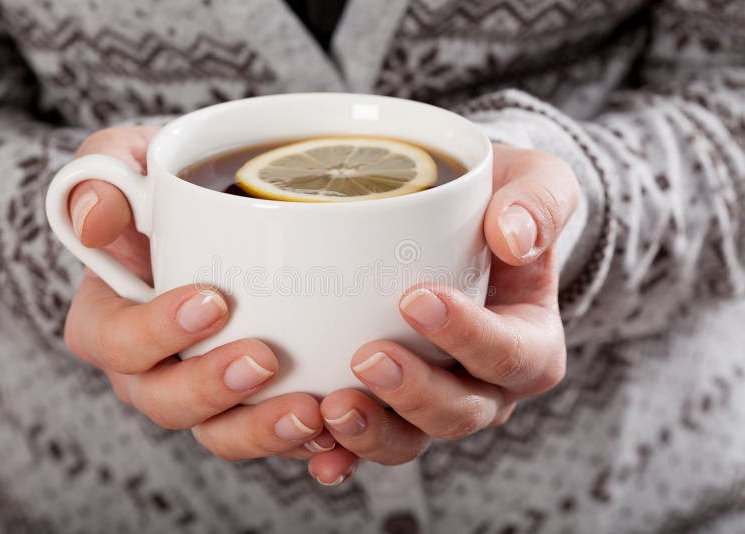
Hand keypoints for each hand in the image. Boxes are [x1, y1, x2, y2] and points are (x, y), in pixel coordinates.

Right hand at [63, 126, 335, 462]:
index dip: (157, 332)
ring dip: (264, 432)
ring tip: (313, 412)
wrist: (225, 211)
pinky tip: (340, 434)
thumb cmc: (170, 190)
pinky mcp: (254, 402)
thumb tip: (95, 218)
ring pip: (222, 434)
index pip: (117, 341)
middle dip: (214, 389)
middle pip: (167, 404)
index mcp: (113, 321)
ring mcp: (207, 391)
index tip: (213, 300)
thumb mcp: (128, 158)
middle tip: (265, 358)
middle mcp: (153, 369)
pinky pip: (272, 438)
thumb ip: (102, 171)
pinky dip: (306, 444)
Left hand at [309, 143, 579, 483]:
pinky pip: (368, 445)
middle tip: (367, 357)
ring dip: (373, 434)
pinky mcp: (389, 407)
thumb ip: (540, 202)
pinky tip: (317, 455)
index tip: (416, 299)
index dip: (468, 337)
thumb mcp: (536, 182)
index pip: (511, 354)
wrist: (456, 221)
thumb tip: (514, 238)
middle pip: (460, 411)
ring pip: (412, 440)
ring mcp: (434, 402)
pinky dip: (343, 456)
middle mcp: (486, 385)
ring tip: (332, 410)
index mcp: (529, 341)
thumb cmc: (496, 203)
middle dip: (414, 393)